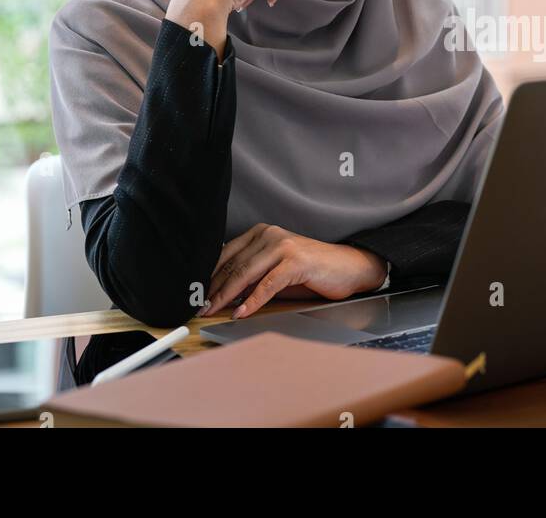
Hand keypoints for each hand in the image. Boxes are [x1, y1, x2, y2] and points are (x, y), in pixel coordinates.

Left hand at [200, 223, 388, 319]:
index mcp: (261, 233)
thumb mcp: (275, 269)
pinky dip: (251, 301)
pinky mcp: (296, 262)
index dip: (209, 276)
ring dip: (226, 296)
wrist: (348, 267)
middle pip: (233, 265)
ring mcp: (283, 247)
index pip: (227, 255)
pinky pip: (267, 284)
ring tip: (213, 311)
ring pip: (245, 273)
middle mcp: (270, 235)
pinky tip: (241, 312)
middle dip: (213, 289)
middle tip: (200, 307)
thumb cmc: (312, 270)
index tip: (197, 295)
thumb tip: (222, 294)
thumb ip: (252, 276)